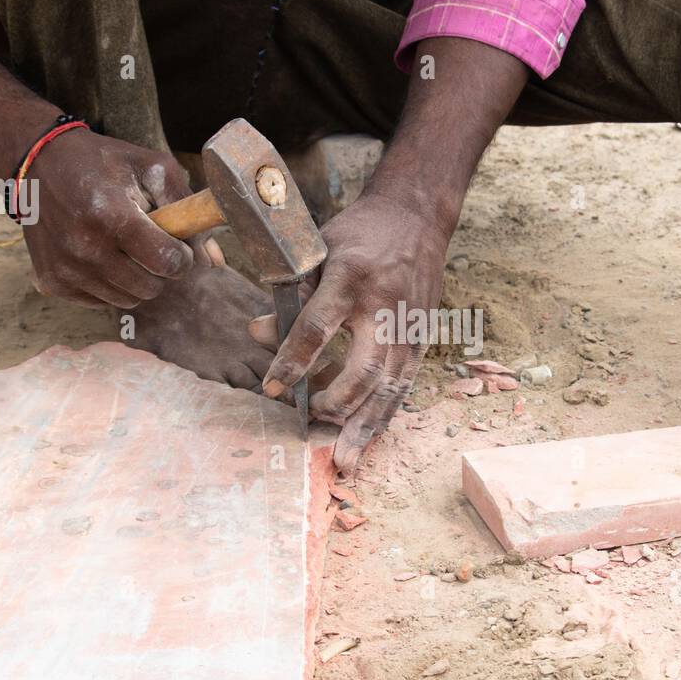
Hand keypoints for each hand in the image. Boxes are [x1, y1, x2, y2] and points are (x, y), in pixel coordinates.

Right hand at [21, 130, 195, 307]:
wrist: (39, 162)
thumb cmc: (103, 163)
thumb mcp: (152, 168)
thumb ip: (188, 209)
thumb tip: (214, 260)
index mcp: (111, 215)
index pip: (167, 263)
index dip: (181, 256)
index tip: (175, 243)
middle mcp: (85, 247)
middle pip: (150, 288)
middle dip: (159, 270)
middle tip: (149, 244)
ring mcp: (66, 269)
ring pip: (128, 300)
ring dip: (136, 279)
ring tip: (123, 247)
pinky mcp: (52, 282)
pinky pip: (101, 302)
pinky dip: (110, 284)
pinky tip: (101, 255)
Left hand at [258, 189, 449, 471]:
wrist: (416, 219)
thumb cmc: (358, 235)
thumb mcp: (316, 251)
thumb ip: (290, 294)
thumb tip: (257, 334)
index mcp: (352, 276)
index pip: (317, 327)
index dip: (292, 361)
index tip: (271, 389)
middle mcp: (385, 305)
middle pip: (365, 369)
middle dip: (336, 404)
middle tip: (310, 421)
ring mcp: (409, 326)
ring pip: (389, 387)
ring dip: (365, 426)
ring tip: (344, 460)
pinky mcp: (423, 339)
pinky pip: (403, 385)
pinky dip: (384, 415)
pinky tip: (366, 438)